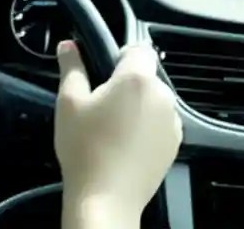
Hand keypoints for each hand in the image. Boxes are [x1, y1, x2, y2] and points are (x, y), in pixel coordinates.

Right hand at [54, 40, 181, 224]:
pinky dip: (147, 126)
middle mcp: (162, 96)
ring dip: (138, 105)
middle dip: (126, 84)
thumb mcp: (69, 102)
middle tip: (100, 105)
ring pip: (154, 99)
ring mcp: (172, 121)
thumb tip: (68, 46)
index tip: (103, 73)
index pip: (138, 48)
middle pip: (146, 76)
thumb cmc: (85, 148)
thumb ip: (71, 67)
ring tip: (112, 128)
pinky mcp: (175, 143)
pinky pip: (160, 122)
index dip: (120, 56)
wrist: (106, 198)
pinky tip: (125, 143)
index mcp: (137, 79)